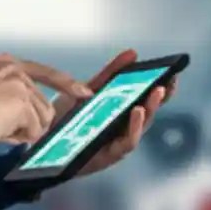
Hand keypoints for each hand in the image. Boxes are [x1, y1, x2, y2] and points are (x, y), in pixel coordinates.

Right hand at [0, 53, 92, 158]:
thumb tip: (39, 119)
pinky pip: (34, 131)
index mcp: (5, 64)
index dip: (67, 84)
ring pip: (42, 120)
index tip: (86, 93)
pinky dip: (17, 138)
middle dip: (28, 124)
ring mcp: (19, 83)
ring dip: (22, 132)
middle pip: (44, 105)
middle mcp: (14, 68)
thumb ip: (13, 100)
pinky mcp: (22, 101)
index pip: (44, 73)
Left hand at [49, 49, 178, 178]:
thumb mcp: (88, 90)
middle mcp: (123, 130)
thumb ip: (111, 74)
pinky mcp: (108, 157)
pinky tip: (136, 111)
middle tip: (168, 81)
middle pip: (149, 113)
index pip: (148, 100)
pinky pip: (126, 143)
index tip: (173, 73)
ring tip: (155, 93)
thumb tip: (133, 52)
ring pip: (141, 127)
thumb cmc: (66, 117)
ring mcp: (116, 144)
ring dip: (151, 110)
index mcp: (122, 114)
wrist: (38, 140)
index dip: (163, 88)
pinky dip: (135, 127)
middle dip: (160, 97)